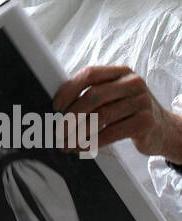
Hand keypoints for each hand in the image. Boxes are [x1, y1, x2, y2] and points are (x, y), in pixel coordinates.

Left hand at [53, 64, 181, 161]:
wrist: (164, 130)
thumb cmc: (131, 111)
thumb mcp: (116, 96)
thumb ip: (94, 94)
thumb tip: (60, 107)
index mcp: (121, 72)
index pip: (90, 74)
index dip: (69, 89)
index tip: (56, 106)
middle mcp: (133, 83)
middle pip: (94, 95)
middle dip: (71, 114)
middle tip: (58, 129)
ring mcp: (141, 102)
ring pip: (101, 117)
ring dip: (79, 132)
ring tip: (66, 142)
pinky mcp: (145, 122)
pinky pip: (111, 133)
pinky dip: (93, 142)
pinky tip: (82, 147)